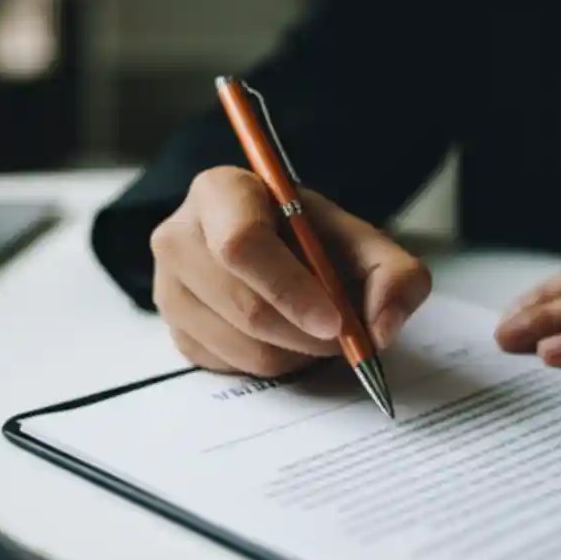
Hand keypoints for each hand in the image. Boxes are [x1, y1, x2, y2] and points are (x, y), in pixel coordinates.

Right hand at [151, 166, 431, 376]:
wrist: (270, 248)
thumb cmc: (308, 239)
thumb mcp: (360, 240)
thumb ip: (394, 275)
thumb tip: (382, 329)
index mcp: (220, 192)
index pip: (241, 244)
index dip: (290, 289)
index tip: (335, 321)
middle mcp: (178, 236)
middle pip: (244, 305)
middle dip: (305, 333)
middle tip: (343, 338)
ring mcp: (166, 287)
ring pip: (240, 346)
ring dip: (293, 354)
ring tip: (314, 333)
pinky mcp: (172, 330)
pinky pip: (228, 367)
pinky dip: (269, 364)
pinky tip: (282, 338)